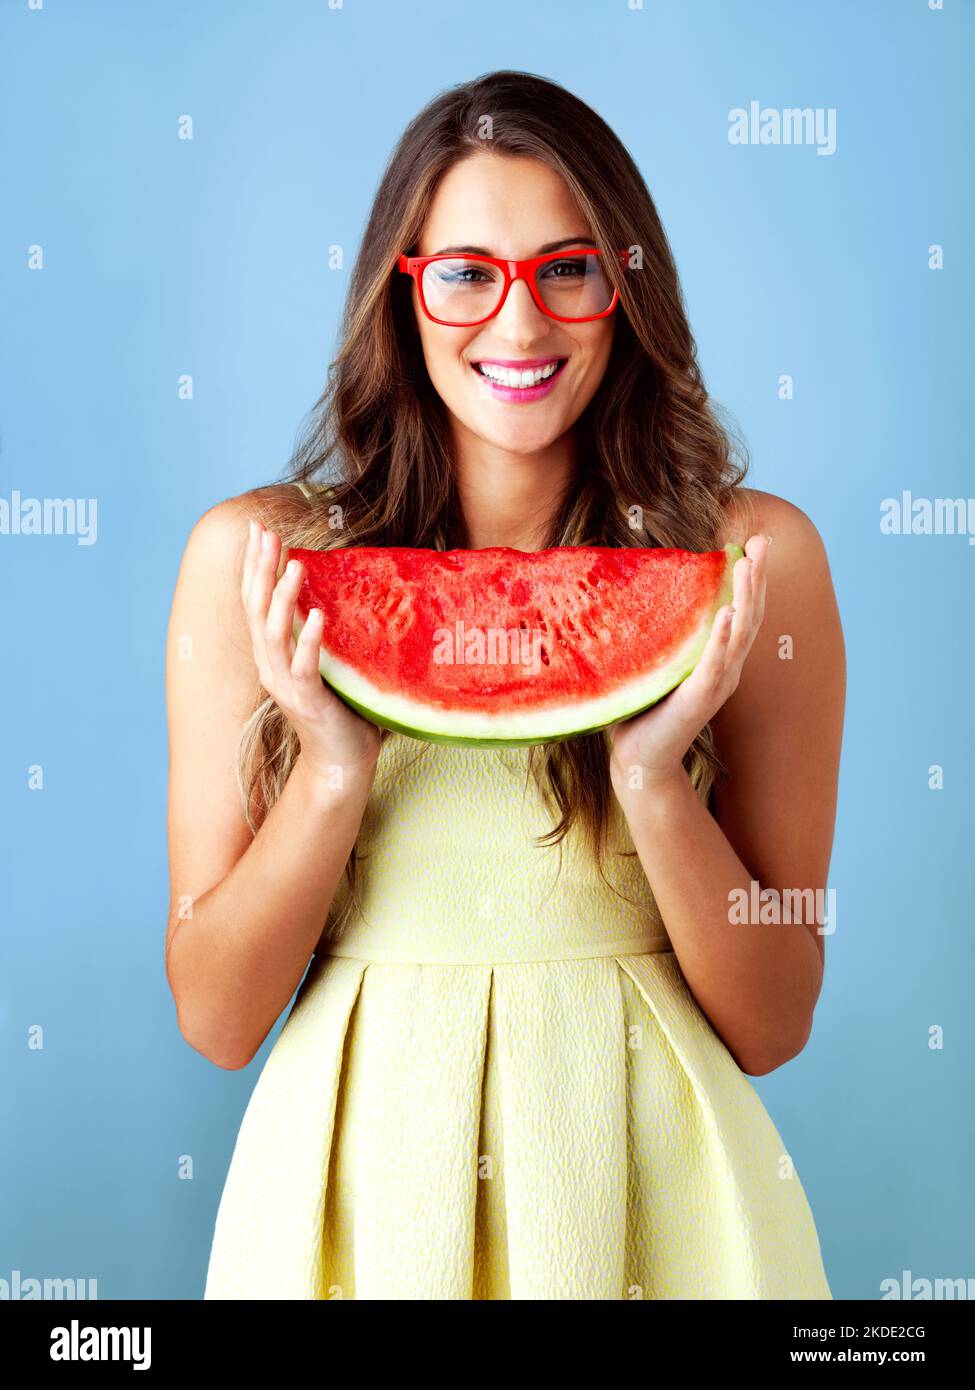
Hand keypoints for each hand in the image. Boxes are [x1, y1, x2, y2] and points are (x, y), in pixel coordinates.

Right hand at [241, 520, 380, 783]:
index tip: (259, 529)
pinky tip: (318, 615)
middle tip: (266, 533)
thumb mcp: (330, 664)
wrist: (342, 762)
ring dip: (282, 597)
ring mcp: (286, 685)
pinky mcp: (308, 701)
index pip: (255, 602)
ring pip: (273, 635)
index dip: (254, 565)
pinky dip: (309, 640)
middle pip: (255, 610)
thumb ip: (328, 632)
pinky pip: (304, 667)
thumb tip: (346, 590)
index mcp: (272, 655)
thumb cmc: (341, 710)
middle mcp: (271, 667)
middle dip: (259, 569)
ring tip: (294, 564)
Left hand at [608, 534, 768, 795]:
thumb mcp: (657, 662)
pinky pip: (715, 665)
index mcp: (719, 659)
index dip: (750, 578)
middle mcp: (726, 670)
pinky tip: (729, 615)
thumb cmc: (645, 709)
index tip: (752, 542)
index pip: (742, 611)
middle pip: (749, 616)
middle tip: (761, 541)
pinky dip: (723, 640)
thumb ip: (661, 632)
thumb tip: (644, 588)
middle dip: (756, 577)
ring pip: (739, 636)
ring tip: (748, 567)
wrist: (639, 757)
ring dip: (745, 598)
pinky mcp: (698, 700)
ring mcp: (716, 685)